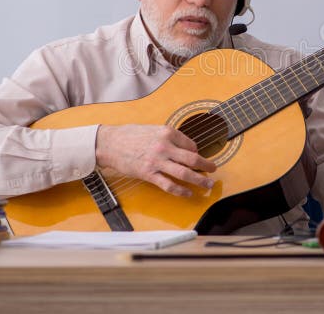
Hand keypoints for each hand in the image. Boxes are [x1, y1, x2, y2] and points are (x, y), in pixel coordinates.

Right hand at [95, 124, 216, 196]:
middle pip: (193, 159)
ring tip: (207, 184)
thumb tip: (187, 149)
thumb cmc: (131, 135)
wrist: (110, 143)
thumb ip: (169, 138)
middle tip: (213, 169)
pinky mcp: (149, 174)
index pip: (190, 144)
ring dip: (199, 180)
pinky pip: (169, 185)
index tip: (198, 158)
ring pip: (184, 173)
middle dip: (206, 166)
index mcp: (167, 132)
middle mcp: (164, 146)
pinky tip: (188, 193)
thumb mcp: (153, 129)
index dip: (197, 153)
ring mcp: (157, 161)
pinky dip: (181, 191)